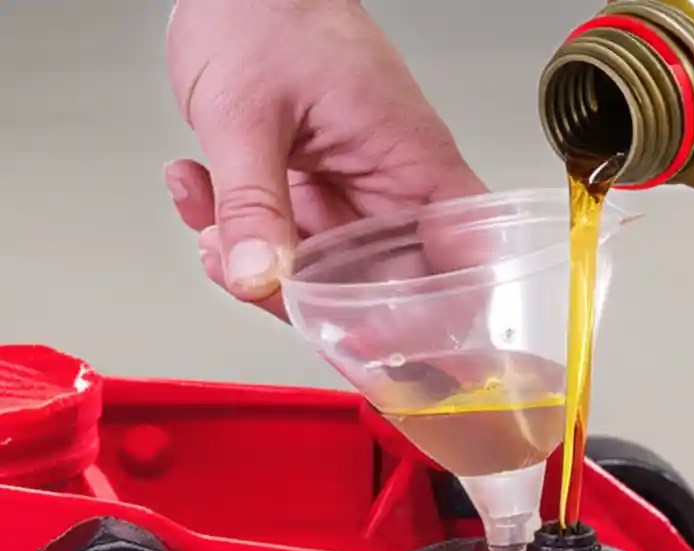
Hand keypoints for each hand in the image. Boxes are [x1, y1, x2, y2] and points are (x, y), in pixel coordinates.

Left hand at [162, 0, 485, 318]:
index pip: (463, 263)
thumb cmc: (272, 13)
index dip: (436, 318)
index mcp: (416, 166)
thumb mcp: (248, 113)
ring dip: (256, 262)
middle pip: (384, 287)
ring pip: (324, 273)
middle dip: (311, 300)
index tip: (381, 344)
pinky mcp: (313, 192)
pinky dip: (235, 232)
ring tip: (209, 222)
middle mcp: (394, 189)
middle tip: (253, 281)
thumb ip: (253, 203)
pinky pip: (284, 242)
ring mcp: (353, 194)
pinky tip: (200, 191)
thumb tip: (258, 278)